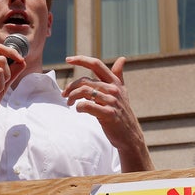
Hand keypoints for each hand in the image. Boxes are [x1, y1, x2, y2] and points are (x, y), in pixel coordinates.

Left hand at [64, 55, 152, 170]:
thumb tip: (122, 59)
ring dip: (72, 96)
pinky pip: (87, 106)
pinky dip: (79, 107)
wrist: (130, 135)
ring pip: (84, 92)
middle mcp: (113, 89)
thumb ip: (119, 75)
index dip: (81, 60)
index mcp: (115, 82)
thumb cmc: (123, 113)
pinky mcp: (109, 114)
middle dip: (71, 86)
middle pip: (85, 80)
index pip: (96, 64)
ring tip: (69, 102)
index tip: (68, 59)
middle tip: (65, 94)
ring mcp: (112, 102)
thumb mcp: (123, 92)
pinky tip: (78, 109)